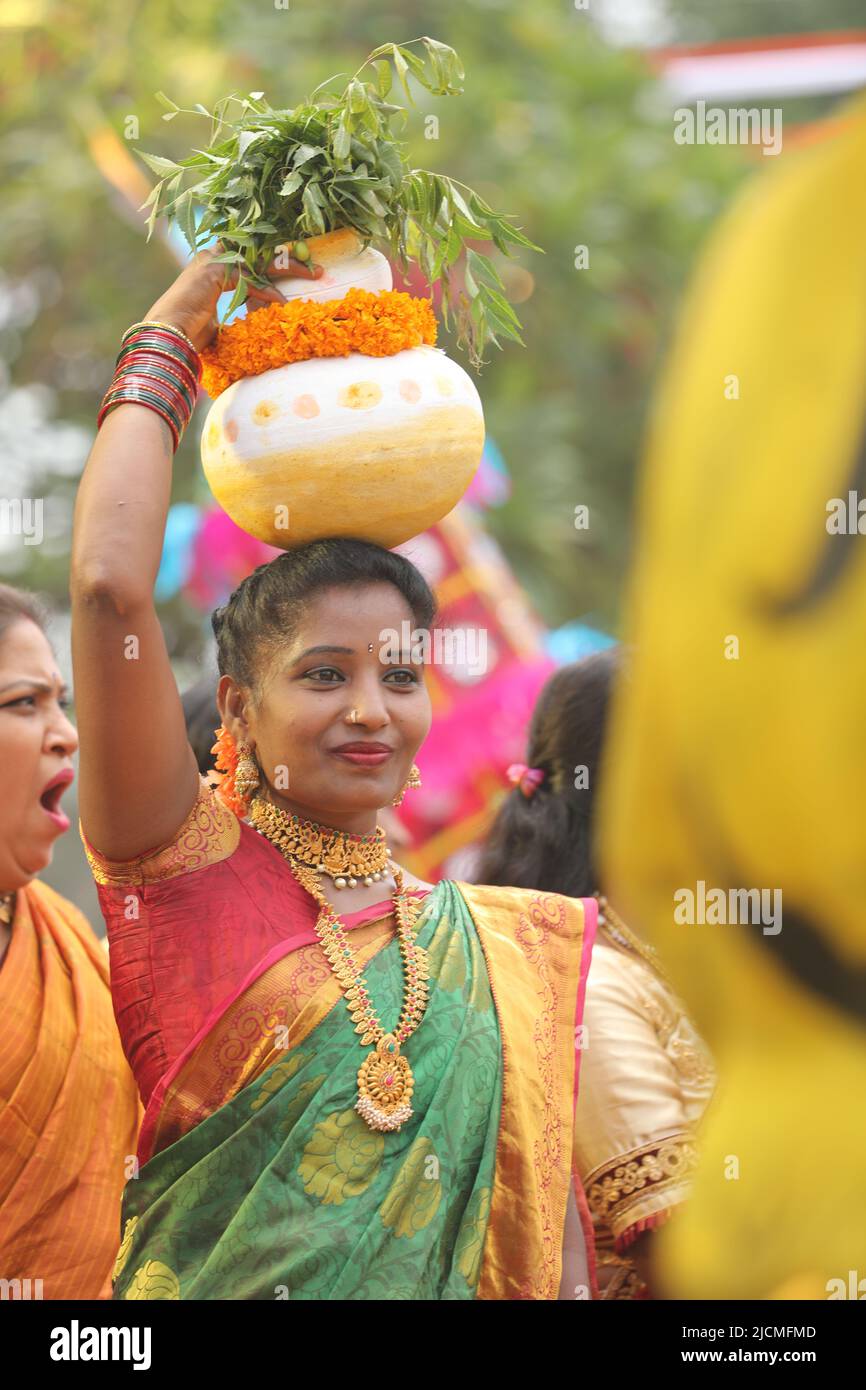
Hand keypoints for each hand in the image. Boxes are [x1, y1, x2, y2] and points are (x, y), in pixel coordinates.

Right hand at [144, 243, 322, 352]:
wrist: (166, 338)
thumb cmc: (188, 336)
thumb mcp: (218, 324)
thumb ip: (235, 317)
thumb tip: (255, 331)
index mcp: (214, 266)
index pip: (252, 255)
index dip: (276, 259)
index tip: (301, 267)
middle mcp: (213, 257)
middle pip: (259, 249)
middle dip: (289, 256)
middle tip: (316, 267)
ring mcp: (212, 262)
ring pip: (259, 257)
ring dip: (288, 266)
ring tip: (312, 275)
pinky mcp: (212, 272)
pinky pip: (249, 278)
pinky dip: (267, 291)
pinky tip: (281, 303)